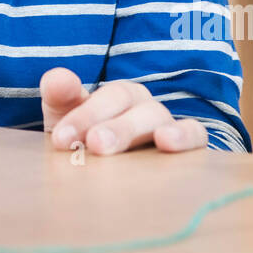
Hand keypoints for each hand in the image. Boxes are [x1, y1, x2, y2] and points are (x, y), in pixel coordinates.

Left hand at [41, 67, 207, 154]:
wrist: (104, 173)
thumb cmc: (85, 140)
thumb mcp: (66, 119)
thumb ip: (60, 96)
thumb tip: (57, 79)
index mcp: (117, 95)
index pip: (104, 97)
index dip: (83, 115)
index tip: (60, 140)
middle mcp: (143, 105)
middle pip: (129, 105)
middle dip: (109, 125)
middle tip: (92, 144)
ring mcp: (166, 123)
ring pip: (157, 117)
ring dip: (134, 130)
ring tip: (115, 146)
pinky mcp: (190, 144)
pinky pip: (195, 134)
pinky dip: (184, 135)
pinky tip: (166, 143)